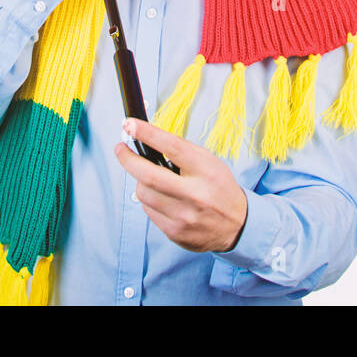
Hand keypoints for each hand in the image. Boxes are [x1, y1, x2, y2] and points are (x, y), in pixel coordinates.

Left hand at [114, 117, 248, 253]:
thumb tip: (146, 139)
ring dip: (141, 182)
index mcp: (205, 171)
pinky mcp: (174, 232)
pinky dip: (150, 200)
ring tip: (152, 179)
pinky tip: (163, 199)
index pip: (172, 147)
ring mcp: (183, 216)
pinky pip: (149, 211)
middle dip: (128, 159)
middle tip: (120, 149)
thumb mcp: (208, 162)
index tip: (129, 124)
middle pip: (148, 175)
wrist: (236, 225)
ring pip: (144, 193)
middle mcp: (194, 194)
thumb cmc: (218, 188)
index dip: (147, 134)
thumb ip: (180, 151)